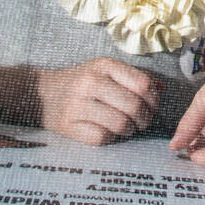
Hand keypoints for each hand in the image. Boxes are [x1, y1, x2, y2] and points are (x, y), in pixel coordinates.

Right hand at [38, 57, 161, 145]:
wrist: (43, 94)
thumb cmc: (83, 83)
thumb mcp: (108, 72)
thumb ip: (135, 78)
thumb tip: (161, 89)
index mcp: (104, 65)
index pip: (143, 84)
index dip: (154, 100)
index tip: (152, 107)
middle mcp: (90, 82)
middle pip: (134, 106)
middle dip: (144, 119)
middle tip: (142, 122)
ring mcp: (77, 104)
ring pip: (120, 124)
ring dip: (129, 130)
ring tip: (125, 127)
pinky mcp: (68, 125)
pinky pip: (102, 138)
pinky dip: (110, 138)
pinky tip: (106, 131)